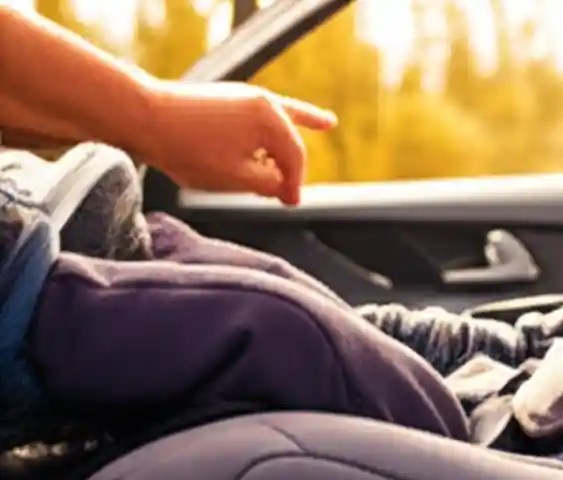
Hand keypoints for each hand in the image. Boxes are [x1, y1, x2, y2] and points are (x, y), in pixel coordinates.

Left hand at [137, 80, 336, 205]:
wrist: (142, 116)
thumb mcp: (236, 178)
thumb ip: (269, 184)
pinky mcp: (227, 98)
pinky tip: (302, 115)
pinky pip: (264, 113)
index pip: (295, 159)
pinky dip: (280, 119)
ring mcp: (244, 96)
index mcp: (272, 120)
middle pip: (290, 140)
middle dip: (290, 166)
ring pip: (280, 121)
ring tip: (326, 123)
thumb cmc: (189, 150)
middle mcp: (264, 102)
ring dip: (293, 135)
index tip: (289, 204)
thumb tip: (283, 185)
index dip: (294, 185)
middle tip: (287, 195)